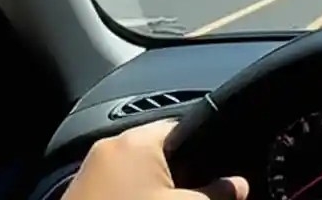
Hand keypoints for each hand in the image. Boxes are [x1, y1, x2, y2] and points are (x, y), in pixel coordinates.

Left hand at [62, 119, 249, 199]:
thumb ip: (217, 194)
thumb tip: (240, 185)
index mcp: (136, 141)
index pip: (182, 128)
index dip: (204, 150)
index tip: (217, 172)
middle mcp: (111, 147)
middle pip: (160, 152)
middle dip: (181, 174)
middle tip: (195, 194)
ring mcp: (92, 171)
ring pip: (139, 172)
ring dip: (156, 189)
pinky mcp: (82, 194)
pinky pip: (120, 187)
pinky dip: (135, 196)